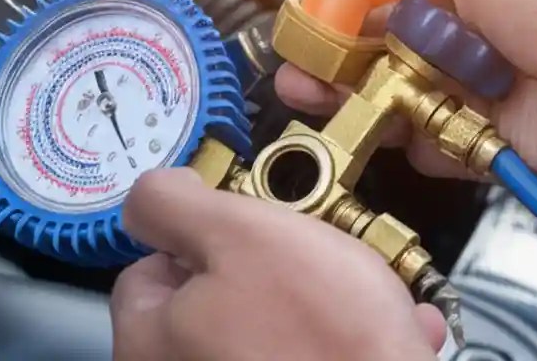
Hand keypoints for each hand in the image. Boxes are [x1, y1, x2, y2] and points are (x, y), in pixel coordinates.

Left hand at [110, 169, 445, 360]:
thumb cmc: (317, 327)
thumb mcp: (238, 235)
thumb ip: (174, 205)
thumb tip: (153, 192)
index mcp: (146, 347)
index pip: (148, 271)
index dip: (202, 239)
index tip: (251, 236)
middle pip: (214, 303)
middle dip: (274, 276)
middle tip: (318, 264)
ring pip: (274, 335)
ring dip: (324, 312)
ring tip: (370, 302)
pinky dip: (345, 348)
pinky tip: (390, 336)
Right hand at [276, 0, 536, 183]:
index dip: (338, 9)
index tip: (309, 19)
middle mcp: (456, 40)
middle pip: (371, 56)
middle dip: (331, 63)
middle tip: (301, 71)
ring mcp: (462, 94)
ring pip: (387, 104)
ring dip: (356, 102)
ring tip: (329, 98)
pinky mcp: (471, 144)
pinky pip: (420, 147)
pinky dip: (409, 138)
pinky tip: (403, 122)